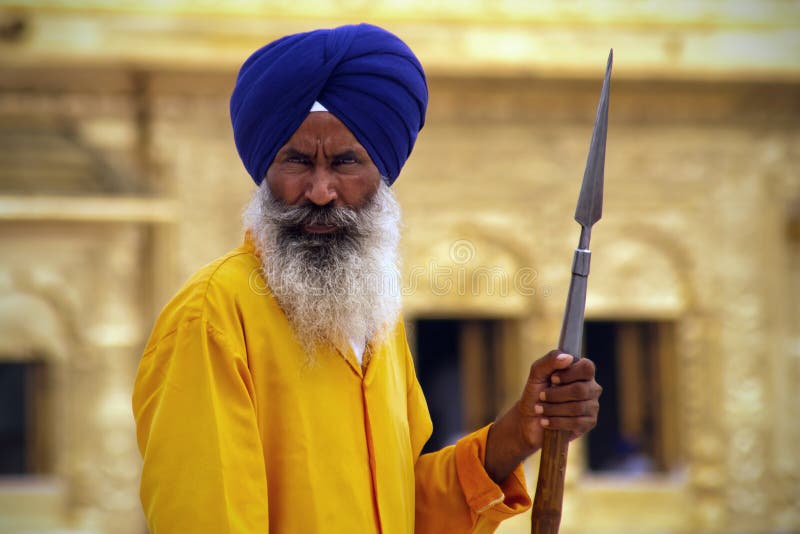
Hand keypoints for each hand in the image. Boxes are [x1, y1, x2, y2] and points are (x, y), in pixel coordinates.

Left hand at [484, 350, 601, 483]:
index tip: (552, 379)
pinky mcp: (587, 424)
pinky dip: (559, 422)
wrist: (526, 423)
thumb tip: (566, 356)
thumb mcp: (534, 375)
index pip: (586, 367)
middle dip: (558, 395)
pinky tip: (547, 422)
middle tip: (541, 398)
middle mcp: (589, 388)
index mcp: (579, 372)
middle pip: (583, 388)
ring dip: (556, 409)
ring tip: (541, 410)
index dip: (570, 374)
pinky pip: (579, 423)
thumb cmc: (531, 396)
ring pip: (581, 407)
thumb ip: (548, 361)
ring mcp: (591, 407)